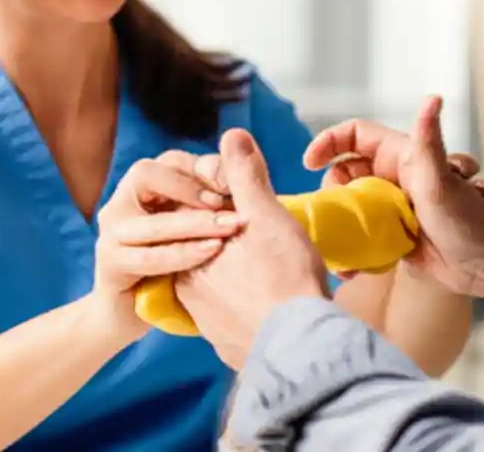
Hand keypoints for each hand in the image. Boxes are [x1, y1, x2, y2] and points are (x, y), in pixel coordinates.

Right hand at [92, 151, 244, 336]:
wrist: (132, 315)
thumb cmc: (178, 265)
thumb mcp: (199, 224)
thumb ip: (217, 194)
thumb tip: (244, 152)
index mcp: (145, 188)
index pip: (171, 161)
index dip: (203, 166)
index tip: (235, 181)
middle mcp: (123, 203)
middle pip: (147, 175)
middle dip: (190, 187)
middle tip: (226, 201)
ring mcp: (113, 233)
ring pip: (152, 221)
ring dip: (193, 222)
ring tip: (231, 226)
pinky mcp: (111, 265)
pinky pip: (146, 257)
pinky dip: (180, 253)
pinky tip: (211, 251)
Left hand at [175, 129, 327, 367]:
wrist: (299, 347)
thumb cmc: (284, 277)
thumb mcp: (266, 215)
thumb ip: (243, 175)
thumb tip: (232, 136)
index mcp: (189, 248)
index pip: (194, 208)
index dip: (222, 197)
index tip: (252, 202)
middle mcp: (185, 283)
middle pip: (203, 242)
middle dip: (226, 233)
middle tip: (266, 236)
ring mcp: (202, 316)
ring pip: (214, 277)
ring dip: (233, 267)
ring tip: (268, 263)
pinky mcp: (220, 339)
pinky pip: (226, 310)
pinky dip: (241, 299)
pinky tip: (265, 294)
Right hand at [303, 96, 483, 294]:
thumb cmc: (471, 220)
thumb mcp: (440, 181)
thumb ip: (428, 141)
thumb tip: (433, 98)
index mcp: (402, 157)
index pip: (355, 136)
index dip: (329, 143)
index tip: (309, 164)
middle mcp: (396, 178)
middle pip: (346, 173)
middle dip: (334, 192)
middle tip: (339, 214)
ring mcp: (395, 208)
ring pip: (353, 207)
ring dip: (343, 226)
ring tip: (344, 246)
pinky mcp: (397, 237)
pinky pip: (365, 237)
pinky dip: (356, 251)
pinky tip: (356, 269)